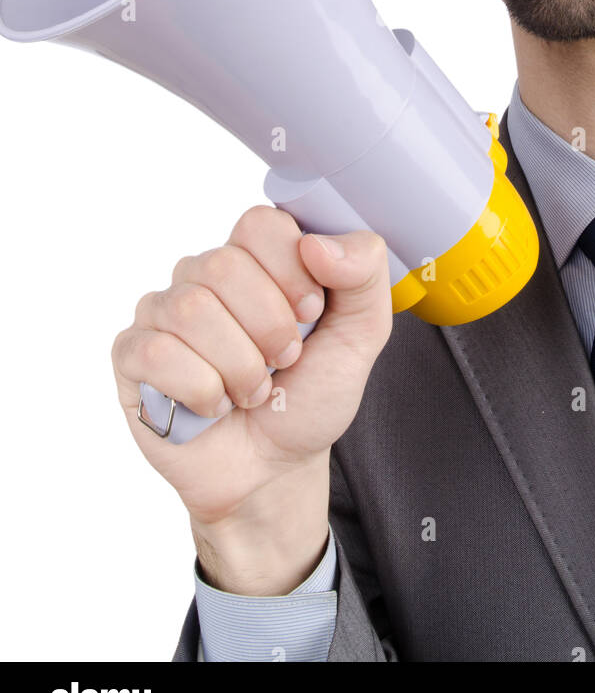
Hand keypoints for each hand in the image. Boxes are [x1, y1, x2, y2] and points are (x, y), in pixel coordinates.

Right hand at [112, 206, 391, 534]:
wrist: (275, 468)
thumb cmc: (310, 395)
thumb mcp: (361, 335)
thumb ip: (364, 272)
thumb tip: (316, 243)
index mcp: (256, 258)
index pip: (260, 224)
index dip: (292, 274)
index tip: (310, 315)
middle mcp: (203, 275)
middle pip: (223, 265)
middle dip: (270, 328)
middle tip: (283, 362)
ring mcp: (162, 313)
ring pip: (190, 310)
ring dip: (239, 367)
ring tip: (253, 390)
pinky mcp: (133, 355)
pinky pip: (156, 352)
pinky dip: (201, 390)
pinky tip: (214, 405)